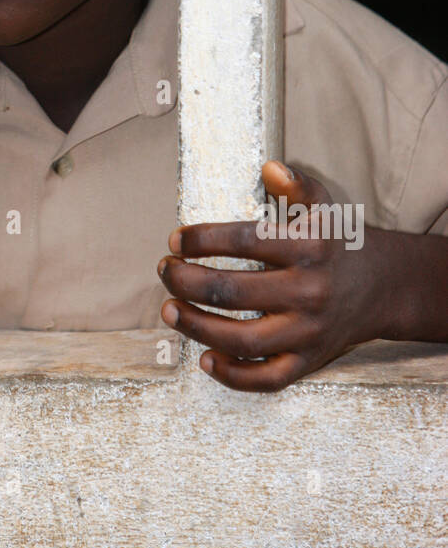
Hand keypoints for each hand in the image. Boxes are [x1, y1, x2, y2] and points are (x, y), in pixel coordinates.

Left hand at [157, 160, 388, 391]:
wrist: (382, 287)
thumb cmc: (336, 243)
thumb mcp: (324, 206)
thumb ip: (297, 185)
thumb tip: (269, 168)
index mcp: (309, 248)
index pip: (244, 241)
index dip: (202, 240)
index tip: (175, 240)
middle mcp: (309, 291)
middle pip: (235, 293)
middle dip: (188, 282)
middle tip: (165, 271)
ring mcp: (309, 331)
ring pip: (245, 340)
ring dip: (198, 326)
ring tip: (169, 309)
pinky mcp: (309, 361)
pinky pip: (268, 379)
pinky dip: (233, 375)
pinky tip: (203, 358)